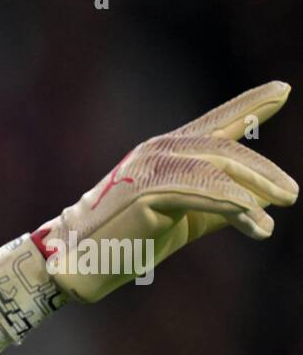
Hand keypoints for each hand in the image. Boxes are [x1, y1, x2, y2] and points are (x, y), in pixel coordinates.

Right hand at [0, 81, 297, 343]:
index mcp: (162, 154)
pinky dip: (235, 206)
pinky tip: (258, 223)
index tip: (281, 90)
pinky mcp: (147, 190)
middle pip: (224, 148)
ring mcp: (149, 167)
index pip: (213, 123)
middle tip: (290, 194)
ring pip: (217, 167)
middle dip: (263, 169)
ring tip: (283, 205)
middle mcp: (157, 151)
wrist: (73, 263)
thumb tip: (256, 205)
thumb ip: (214, 207)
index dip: (248, 105)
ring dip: (256, 187)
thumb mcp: (180, 221)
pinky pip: (203, 192)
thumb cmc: (121, 245)